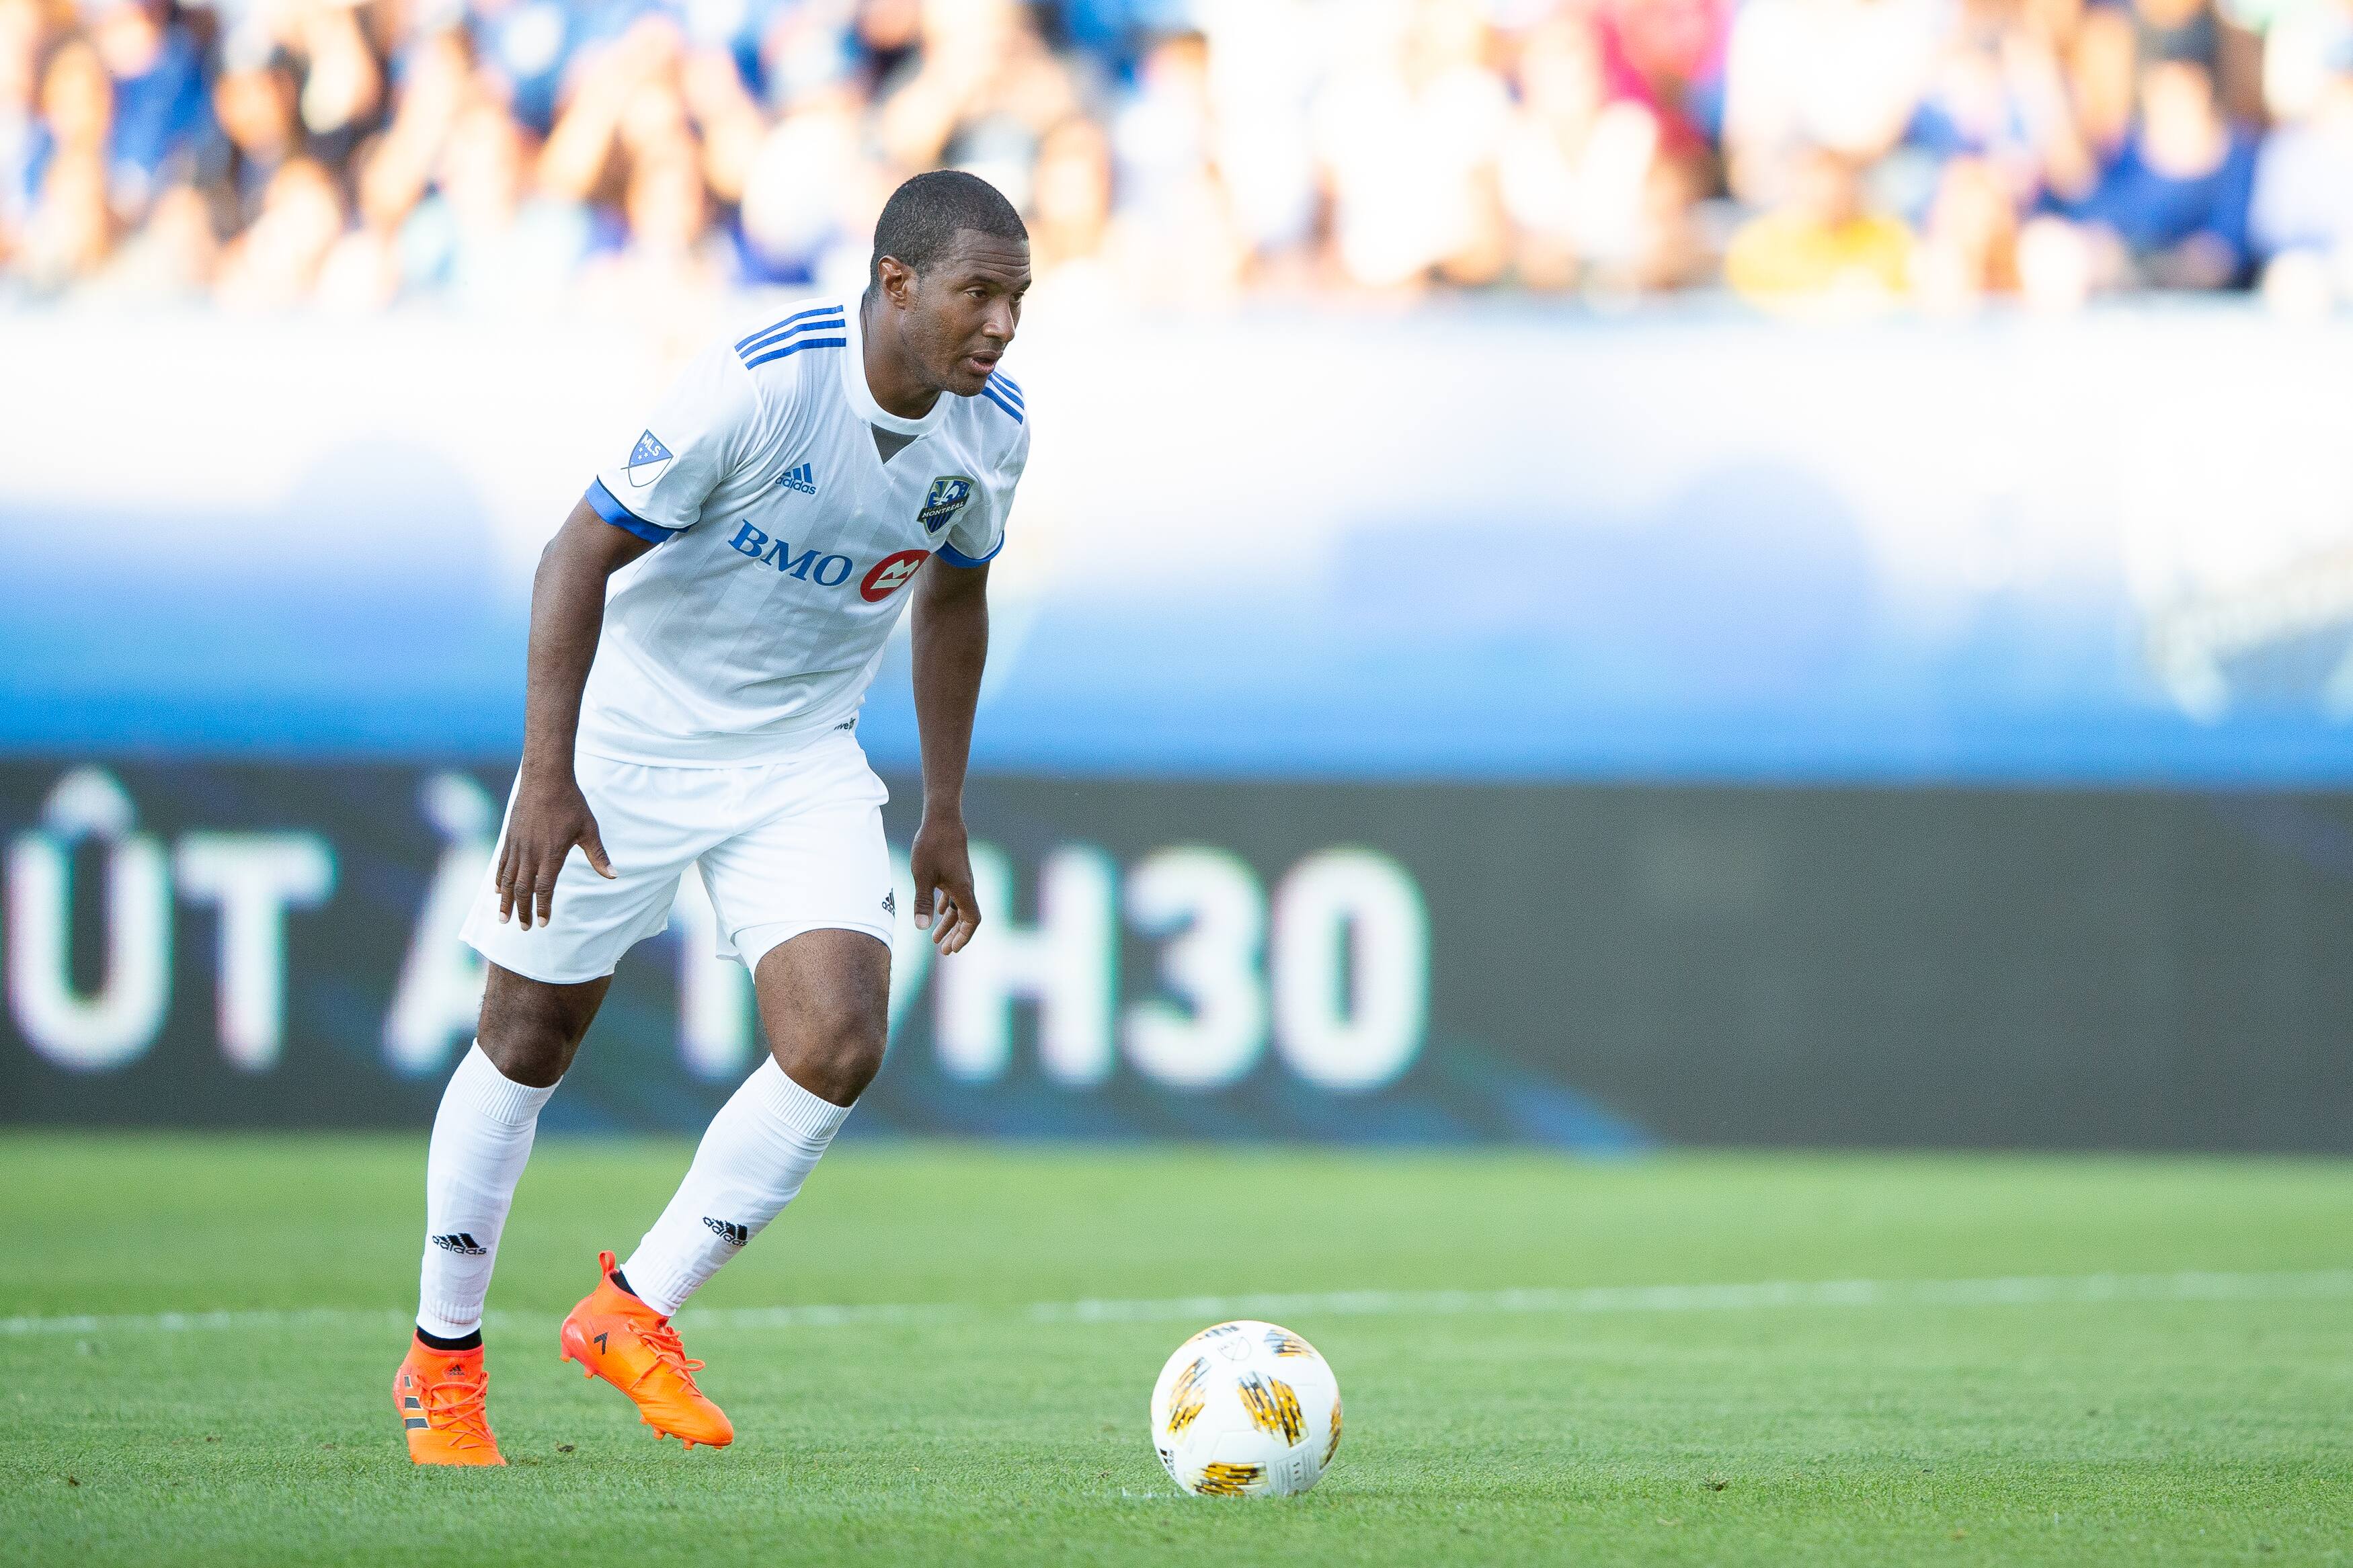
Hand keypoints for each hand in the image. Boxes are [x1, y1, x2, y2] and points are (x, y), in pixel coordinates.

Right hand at [495, 766, 614, 929]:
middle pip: (523, 889)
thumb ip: (598, 855)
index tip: (542, 924)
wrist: (546, 778)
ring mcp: (517, 845)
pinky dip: (498, 879)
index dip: (542, 907)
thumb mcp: (589, 829)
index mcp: (551, 854)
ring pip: (507, 879)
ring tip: (502, 918)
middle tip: (522, 928)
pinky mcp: (509, 836)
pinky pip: (501, 863)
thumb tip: (614, 875)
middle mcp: (531, 852)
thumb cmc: (571, 803)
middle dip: (522, 911)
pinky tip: (497, 891)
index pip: (544, 888)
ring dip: (505, 900)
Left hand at [909, 816, 980, 954]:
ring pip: (959, 907)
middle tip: (944, 951)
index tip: (951, 948)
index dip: (964, 937)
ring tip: (936, 937)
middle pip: (966, 918)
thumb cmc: (932, 845)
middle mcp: (966, 886)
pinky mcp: (955, 871)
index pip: (972, 921)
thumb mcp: (923, 876)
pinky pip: (955, 895)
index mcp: (963, 890)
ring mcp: (962, 879)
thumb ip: (923, 902)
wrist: (942, 819)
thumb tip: (921, 928)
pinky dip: (948, 907)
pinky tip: (939, 911)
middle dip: (955, 935)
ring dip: (949, 923)